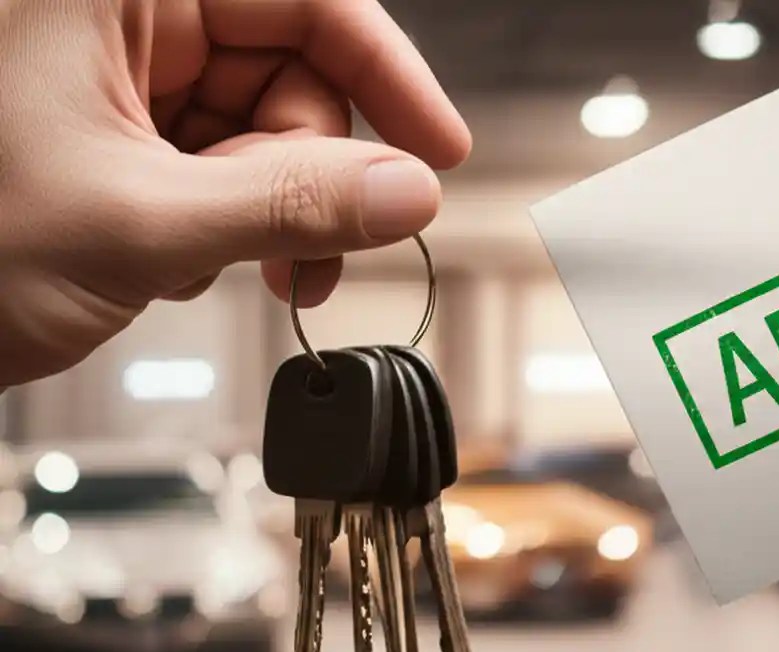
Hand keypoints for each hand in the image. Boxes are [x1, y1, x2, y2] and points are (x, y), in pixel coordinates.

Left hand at [0, 0, 469, 385]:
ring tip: (237, 270)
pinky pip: (218, 158)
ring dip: (273, 209)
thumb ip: (290, 205)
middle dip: (316, 173)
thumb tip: (411, 191)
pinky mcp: (111, 124)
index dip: (386, 73)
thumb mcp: (137, 226)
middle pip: (288, 70)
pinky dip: (227, 218)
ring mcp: (114, 71)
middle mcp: (117, 14)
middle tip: (314, 259)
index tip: (438, 150)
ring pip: (260, 124)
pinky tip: (186, 258)